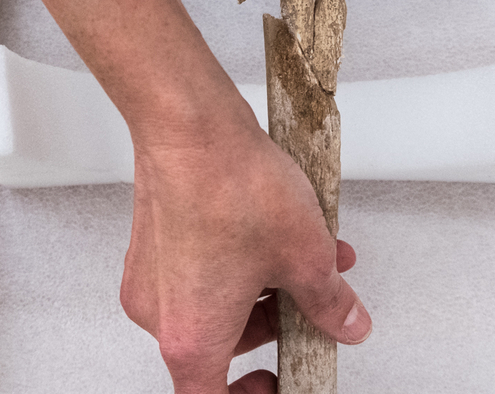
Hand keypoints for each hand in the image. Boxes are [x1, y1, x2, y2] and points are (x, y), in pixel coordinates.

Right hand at [121, 111, 371, 392]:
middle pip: (219, 346)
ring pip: (211, 303)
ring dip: (262, 288)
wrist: (189, 125)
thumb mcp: (306, 256)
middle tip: (309, 303)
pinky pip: (195, 271)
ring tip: (306, 252)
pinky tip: (275, 231)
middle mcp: (160, 314)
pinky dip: (236, 263)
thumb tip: (345, 323)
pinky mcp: (150, 243)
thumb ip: (330, 303)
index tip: (277, 382)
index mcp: (193, 337)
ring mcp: (149, 277)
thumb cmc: (228, 187)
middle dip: (274, 325)